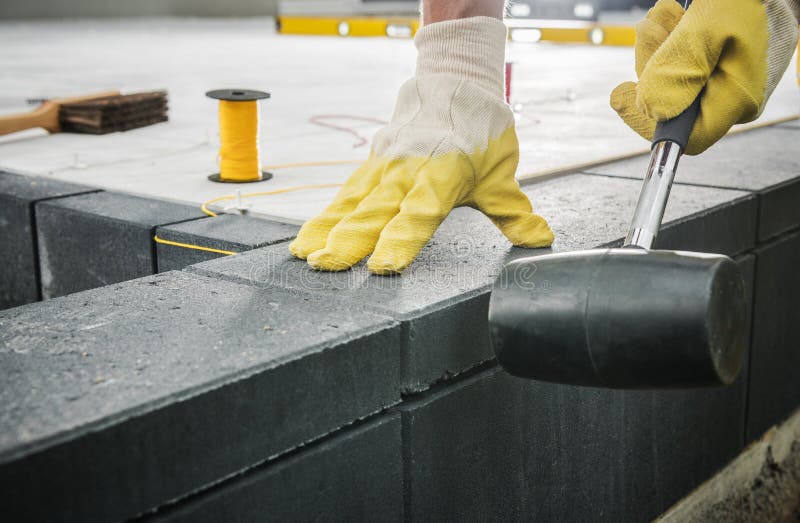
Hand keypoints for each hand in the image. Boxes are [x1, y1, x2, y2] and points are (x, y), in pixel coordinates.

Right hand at [290, 17, 553, 274]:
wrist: (455, 82)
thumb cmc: (481, 131)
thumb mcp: (500, 174)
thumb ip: (513, 212)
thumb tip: (541, 240)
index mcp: (443, 175)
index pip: (419, 214)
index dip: (401, 240)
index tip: (383, 265)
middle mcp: (409, 170)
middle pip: (376, 210)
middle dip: (350, 240)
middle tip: (328, 265)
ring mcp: (386, 166)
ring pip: (353, 202)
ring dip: (329, 230)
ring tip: (306, 256)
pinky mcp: (372, 163)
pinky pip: (345, 193)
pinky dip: (325, 216)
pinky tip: (306, 239)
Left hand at [611, 0, 799, 154]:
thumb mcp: (708, 27)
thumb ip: (680, 67)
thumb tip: (653, 112)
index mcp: (736, 99)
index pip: (686, 137)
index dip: (648, 123)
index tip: (620, 96)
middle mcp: (730, 98)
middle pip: (670, 106)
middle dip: (651, 67)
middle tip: (649, 29)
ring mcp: (721, 84)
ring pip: (669, 81)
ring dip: (656, 48)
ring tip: (663, 16)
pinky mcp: (712, 69)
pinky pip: (677, 66)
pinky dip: (665, 42)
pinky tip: (670, 18)